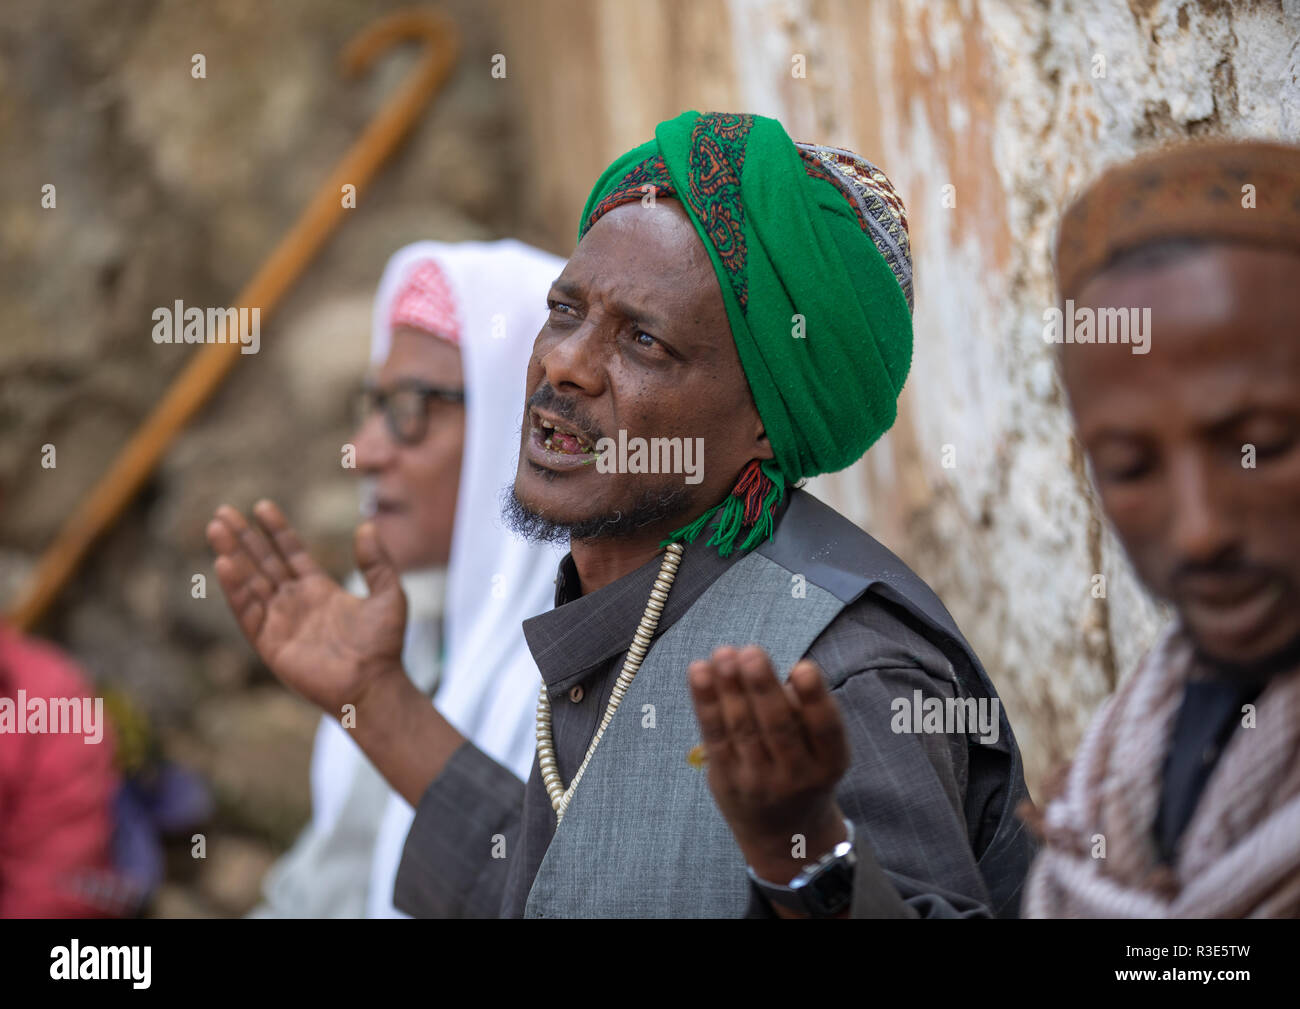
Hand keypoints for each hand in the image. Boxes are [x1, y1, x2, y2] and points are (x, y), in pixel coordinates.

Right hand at [205, 500, 406, 717]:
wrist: (374, 685)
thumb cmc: (383, 645)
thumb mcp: (388, 594)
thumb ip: (377, 562)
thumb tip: (368, 526)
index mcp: (319, 589)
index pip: (291, 553)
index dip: (276, 531)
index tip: (261, 506)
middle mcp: (295, 603)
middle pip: (263, 563)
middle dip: (243, 538)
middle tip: (223, 511)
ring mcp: (280, 622)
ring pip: (250, 581)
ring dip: (232, 554)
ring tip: (216, 528)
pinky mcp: (269, 643)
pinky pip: (248, 611)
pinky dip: (235, 589)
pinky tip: (224, 563)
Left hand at [688, 645, 849, 890]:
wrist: (783, 833)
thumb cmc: (803, 767)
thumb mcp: (820, 748)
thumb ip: (803, 710)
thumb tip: (774, 671)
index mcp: (830, 762)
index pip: (825, 729)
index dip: (815, 698)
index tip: (802, 666)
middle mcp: (797, 776)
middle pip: (778, 727)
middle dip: (762, 688)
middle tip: (750, 652)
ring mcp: (758, 781)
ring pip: (742, 729)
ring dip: (730, 688)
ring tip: (723, 653)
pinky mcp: (726, 780)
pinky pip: (714, 736)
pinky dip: (705, 702)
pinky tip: (699, 672)